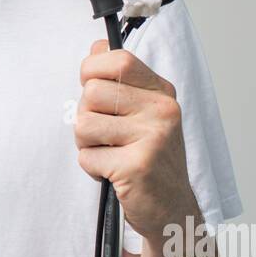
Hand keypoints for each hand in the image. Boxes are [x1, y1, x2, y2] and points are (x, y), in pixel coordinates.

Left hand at [74, 40, 194, 241]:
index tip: (95, 90)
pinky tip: (115, 173)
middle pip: (91, 93)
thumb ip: (121, 81)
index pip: (118, 60)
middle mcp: (162, 110)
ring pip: (83, 124)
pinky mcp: (138, 166)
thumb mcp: (143, 112)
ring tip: (111, 155)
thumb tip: (97, 47)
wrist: (172, 209)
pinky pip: (87, 157)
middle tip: (107, 137)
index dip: (92, 71)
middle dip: (87, 117)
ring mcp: (153, 137)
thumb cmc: (149, 158)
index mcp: (161, 91)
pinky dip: (93, 169)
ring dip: (87, 145)